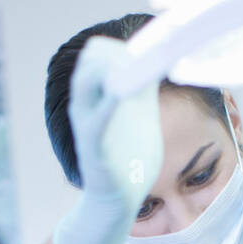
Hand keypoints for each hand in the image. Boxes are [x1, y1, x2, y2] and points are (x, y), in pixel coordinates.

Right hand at [52, 36, 163, 243]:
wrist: (119, 201)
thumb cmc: (131, 159)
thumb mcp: (142, 115)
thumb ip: (144, 90)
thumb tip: (156, 60)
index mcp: (102, 95)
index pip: (101, 51)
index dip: (124, 42)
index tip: (153, 48)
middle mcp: (89, 104)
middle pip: (91, 56)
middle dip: (119, 49)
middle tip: (149, 57)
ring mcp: (88, 123)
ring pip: (86, 80)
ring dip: (112, 68)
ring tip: (138, 68)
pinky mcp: (93, 146)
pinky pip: (97, 117)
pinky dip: (111, 100)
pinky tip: (127, 90)